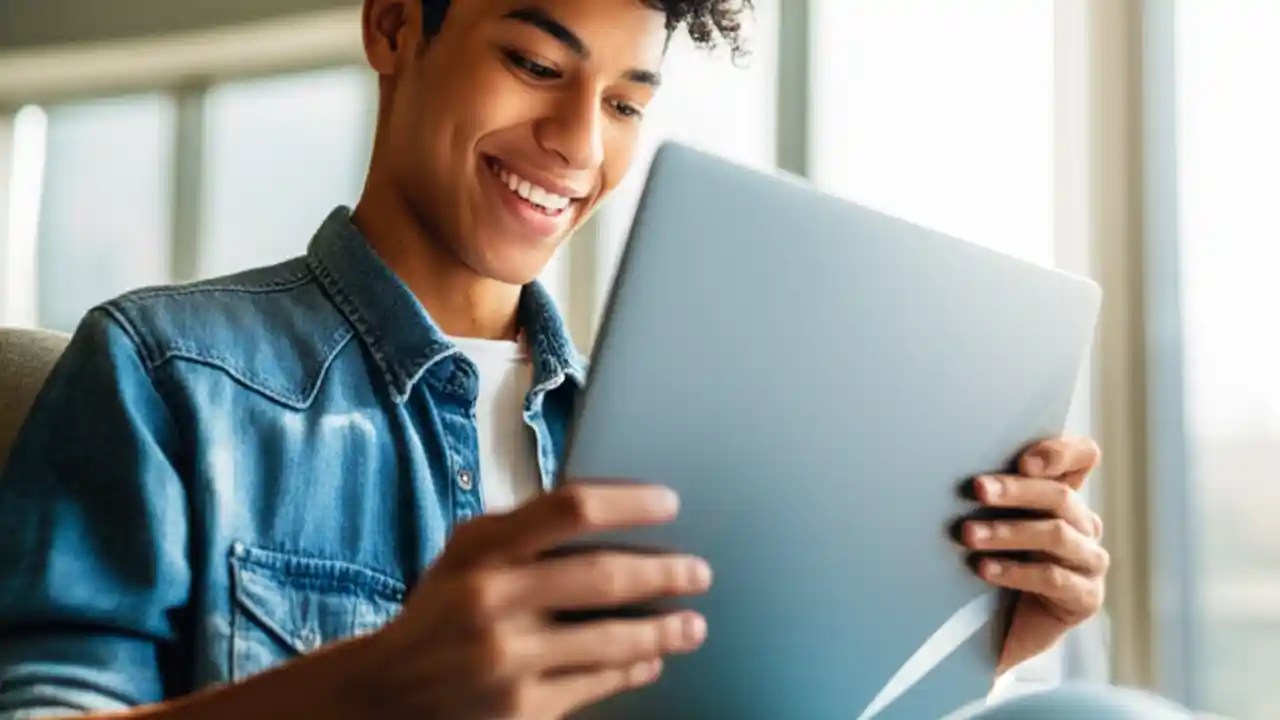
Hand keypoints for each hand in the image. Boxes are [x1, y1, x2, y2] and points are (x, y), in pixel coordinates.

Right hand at [344, 484, 710, 718]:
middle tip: (699, 572)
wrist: (383, 695)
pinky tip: (650, 660)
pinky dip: (632, 669)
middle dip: (665, 573)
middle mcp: (492, 600)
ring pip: (611, 640)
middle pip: (603, 576)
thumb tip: (613, 512)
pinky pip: (596, 684)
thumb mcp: (466, 557)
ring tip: (692, 624)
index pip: (569, 508)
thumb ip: (524, 533)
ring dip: (663, 630)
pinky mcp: (520, 709)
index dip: (629, 503)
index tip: (669, 504)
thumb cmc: (440, 613)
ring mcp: (507, 659)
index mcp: (481, 549)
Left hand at [960, 436, 1107, 674]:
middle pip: (1060, 496)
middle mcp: (1083, 524)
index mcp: (1064, 497)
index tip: (1023, 460)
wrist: (1003, 629)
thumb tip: (946, 464)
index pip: (1083, 457)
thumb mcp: (991, 523)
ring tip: (969, 534)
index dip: (1060, 452)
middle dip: (1015, 490)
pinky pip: (1053, 578)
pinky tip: (984, 570)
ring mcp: (1090, 560)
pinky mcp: (1086, 597)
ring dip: (1008, 531)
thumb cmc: (993, 564)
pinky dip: (1015, 571)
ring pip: (1056, 535)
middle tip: (977, 489)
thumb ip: (991, 496)